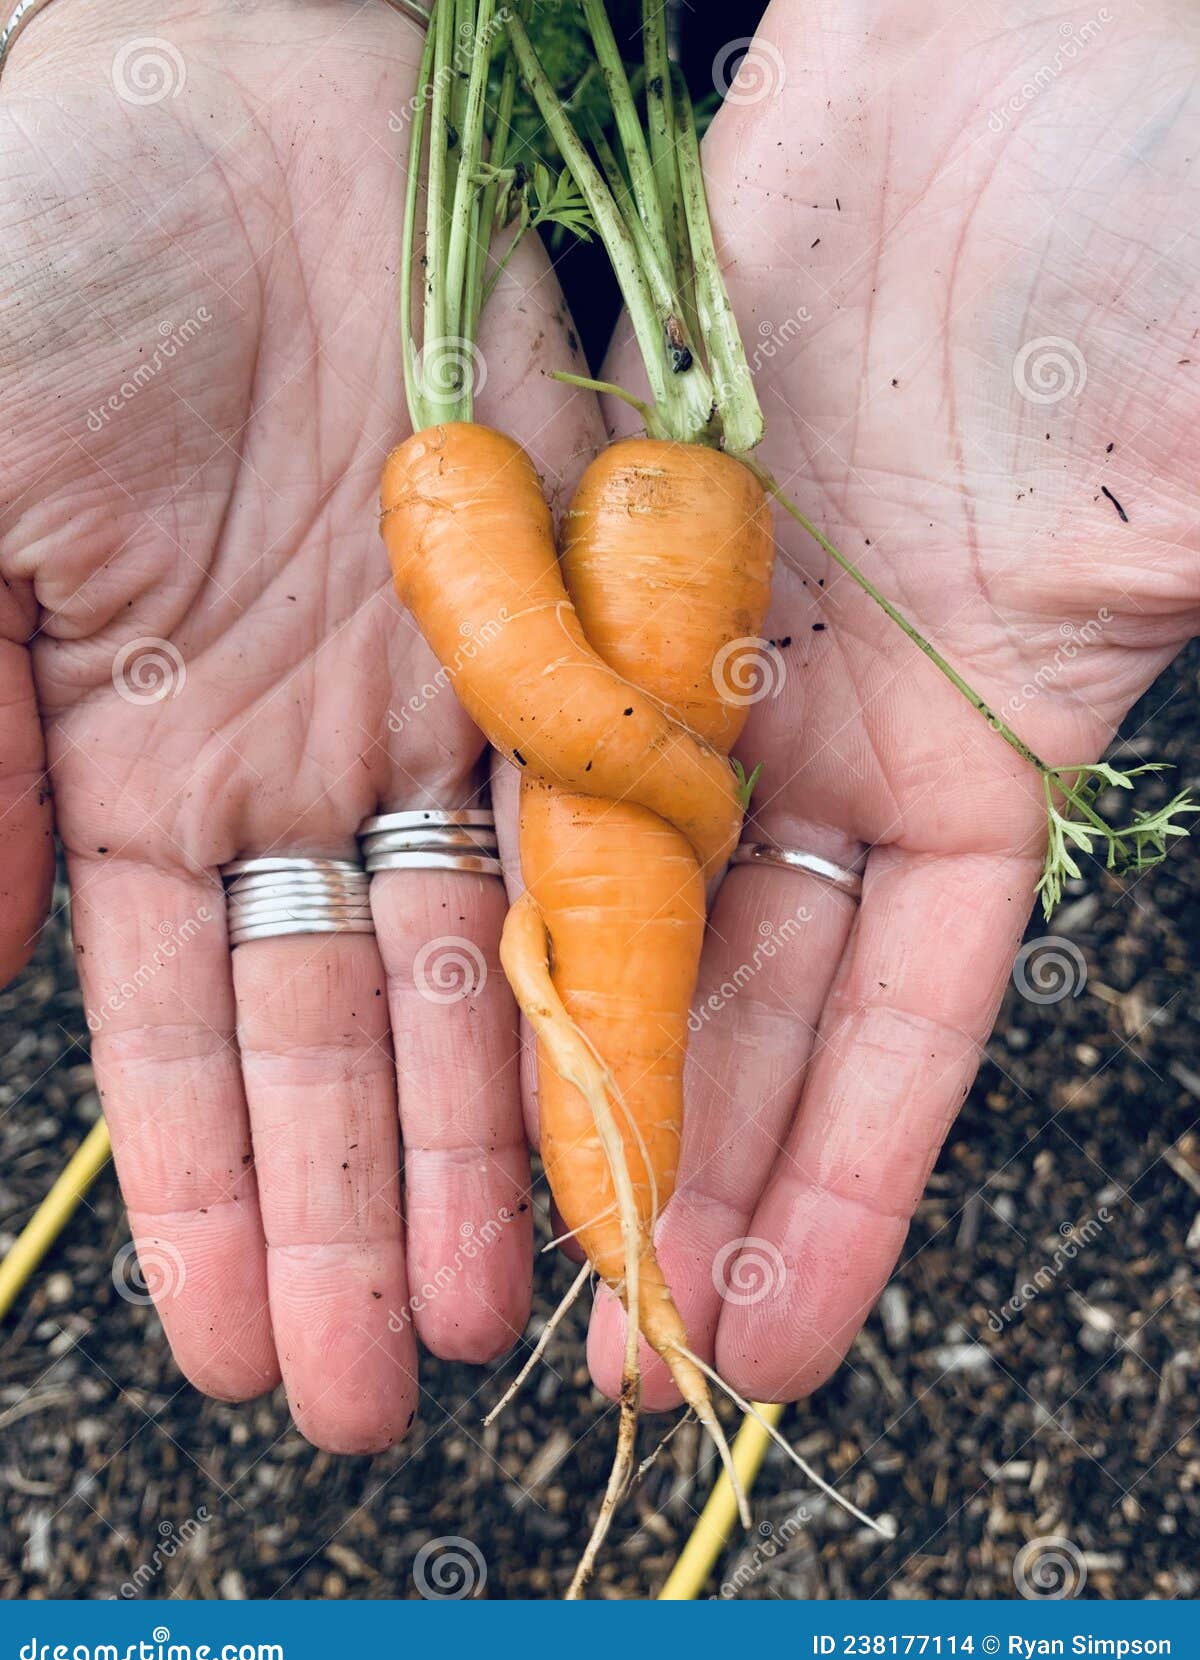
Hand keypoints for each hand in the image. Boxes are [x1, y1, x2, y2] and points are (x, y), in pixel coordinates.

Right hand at [0, 0, 599, 1450]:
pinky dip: (594, 972)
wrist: (233, 81)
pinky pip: (589, 836)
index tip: (228, 1351)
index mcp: (137, 760)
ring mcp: (435, 706)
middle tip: (380, 1393)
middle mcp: (298, 765)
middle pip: (338, 1044)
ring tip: (507, 1314)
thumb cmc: (43, 260)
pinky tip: (611, 1108)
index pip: (172, 1040)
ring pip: (472, 973)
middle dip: (353, 1219)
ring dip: (484, 1142)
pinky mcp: (561, 627)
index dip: (205, 1198)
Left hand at [589, 0, 1198, 1404]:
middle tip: (615, 1345)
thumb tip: (1198, 673)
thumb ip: (1195, 622)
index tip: (771, 1336)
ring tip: (502, 1244)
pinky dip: (497, 862)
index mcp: (987, 754)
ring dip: (570, 1060)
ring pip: (616, 897)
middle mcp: (833, 727)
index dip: (840, 1191)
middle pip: (737, 996)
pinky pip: (530, 739)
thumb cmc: (1150, 240)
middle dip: (684, 1172)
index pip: (898, 1030)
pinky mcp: (610, 560)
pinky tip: (453, 1004)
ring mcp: (713, 646)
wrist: (1005, 47)